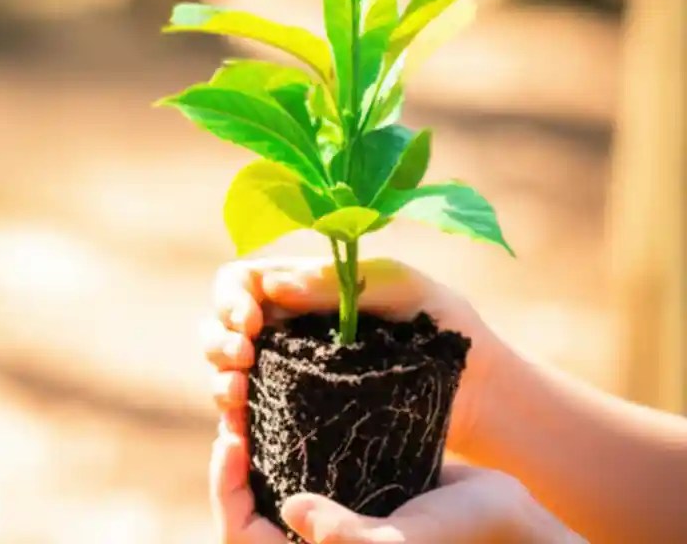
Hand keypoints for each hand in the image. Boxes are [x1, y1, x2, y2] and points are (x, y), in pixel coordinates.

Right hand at [205, 258, 513, 542]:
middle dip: (217, 338)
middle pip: (219, 324)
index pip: (240, 280)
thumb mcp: (398, 287)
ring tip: (238, 389)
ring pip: (225, 368)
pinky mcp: (298, 412)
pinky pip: (249, 409)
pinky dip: (234, 411)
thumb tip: (271, 287)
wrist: (480, 390)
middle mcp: (287, 326)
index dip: (230, 297)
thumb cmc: (443, 323)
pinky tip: (242, 417)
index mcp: (302, 286)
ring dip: (218, 375)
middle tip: (243, 354)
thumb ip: (334, 281)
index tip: (250, 319)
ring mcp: (289, 370)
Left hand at [213, 427, 577, 542]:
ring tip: (249, 398)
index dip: (225, 491)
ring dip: (255, 446)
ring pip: (269, 483)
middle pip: (248, 507)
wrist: (510, 520)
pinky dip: (284, 440)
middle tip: (232, 409)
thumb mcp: (403, 542)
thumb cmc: (463, 537)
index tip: (229, 440)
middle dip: (233, 461)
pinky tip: (285, 400)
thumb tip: (292, 510)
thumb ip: (348, 536)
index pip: (241, 535)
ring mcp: (331, 518)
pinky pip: (300, 468)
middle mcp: (316, 542)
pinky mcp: (347, 494)